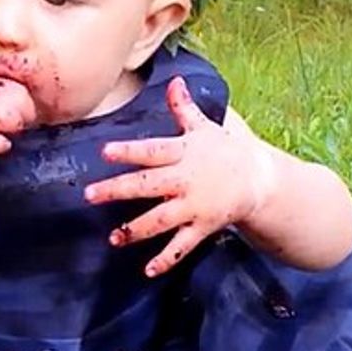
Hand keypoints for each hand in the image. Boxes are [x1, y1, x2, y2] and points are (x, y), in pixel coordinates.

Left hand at [84, 77, 272, 276]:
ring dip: (137, 229)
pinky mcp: (203, 226)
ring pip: (162, 219)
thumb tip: (174, 80)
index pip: (153, 150)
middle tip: (91, 195)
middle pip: (149, 186)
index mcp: (185, 152)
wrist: (260, 178)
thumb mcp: (206, 127)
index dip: (129, 151)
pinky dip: (167, 259)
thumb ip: (184, 108)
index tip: (105, 152)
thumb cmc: (227, 150)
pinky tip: (148, 270)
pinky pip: (183, 245)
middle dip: (120, 191)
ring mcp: (195, 205)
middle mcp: (187, 179)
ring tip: (115, 238)